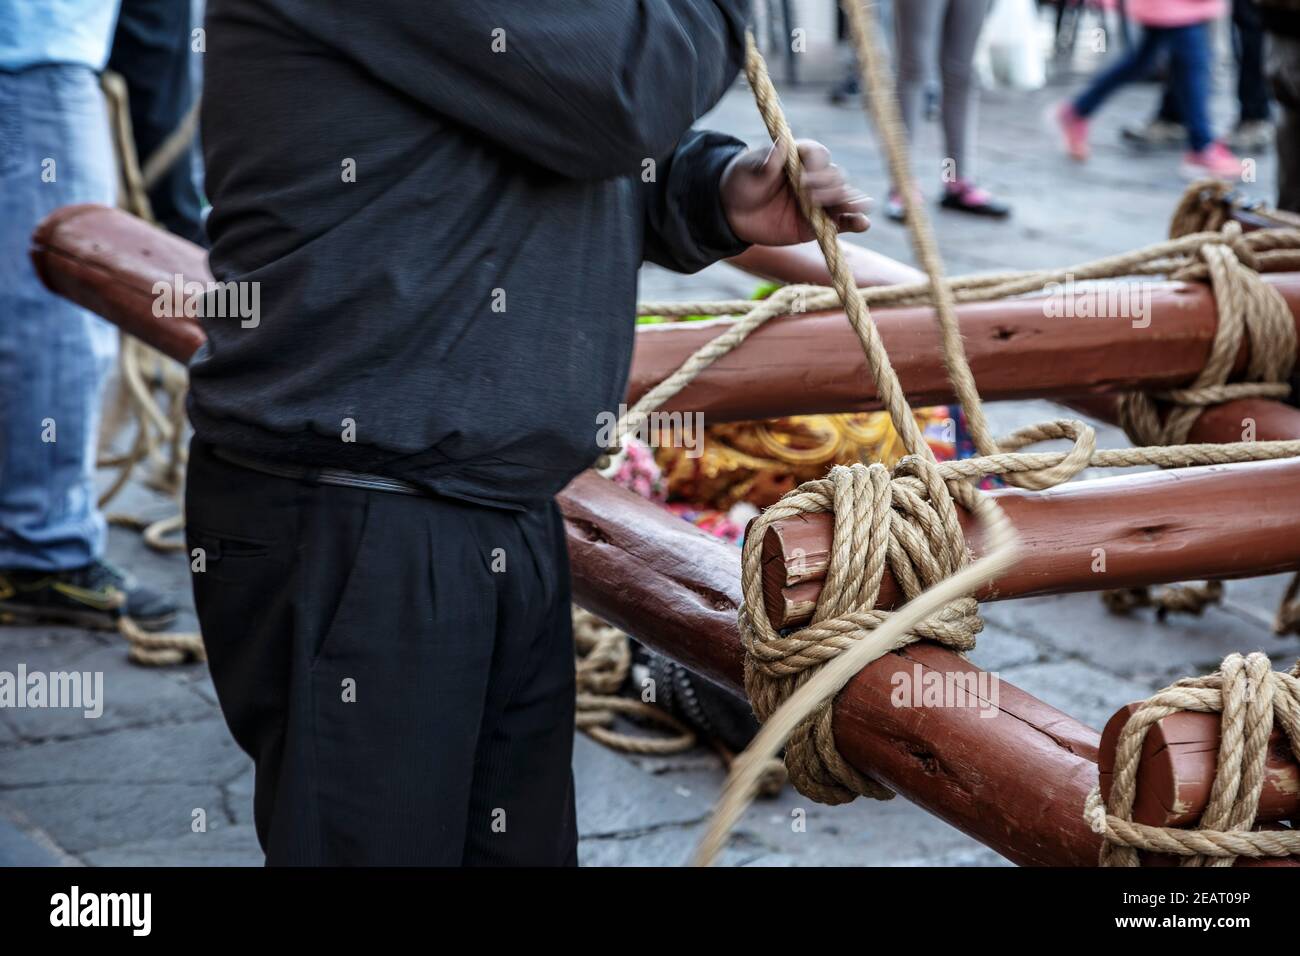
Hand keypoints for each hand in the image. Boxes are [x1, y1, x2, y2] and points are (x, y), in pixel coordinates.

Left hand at [719, 138, 869, 246]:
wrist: (733, 213)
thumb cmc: (741, 182)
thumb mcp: (748, 170)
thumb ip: (766, 161)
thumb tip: (782, 142)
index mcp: (800, 156)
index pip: (819, 155)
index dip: (816, 167)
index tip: (803, 179)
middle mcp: (815, 176)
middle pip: (835, 178)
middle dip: (829, 187)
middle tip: (811, 198)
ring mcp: (820, 200)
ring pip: (843, 198)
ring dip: (849, 203)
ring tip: (852, 208)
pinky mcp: (820, 223)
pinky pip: (842, 222)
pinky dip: (854, 222)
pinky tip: (862, 224)